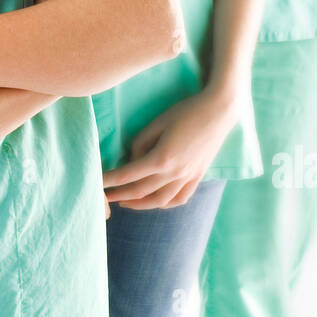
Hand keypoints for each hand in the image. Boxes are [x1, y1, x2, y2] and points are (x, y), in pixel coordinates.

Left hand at [103, 88, 239, 209]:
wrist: (219, 111)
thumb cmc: (185, 111)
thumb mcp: (157, 123)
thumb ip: (140, 144)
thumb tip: (133, 160)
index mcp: (161, 158)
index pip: (128, 175)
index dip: (110, 181)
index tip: (97, 183)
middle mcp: (175, 173)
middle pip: (140, 191)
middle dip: (119, 195)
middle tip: (104, 197)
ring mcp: (188, 177)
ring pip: (160, 201)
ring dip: (140, 205)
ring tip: (125, 202)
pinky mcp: (198, 176)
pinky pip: (179, 199)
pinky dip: (165, 204)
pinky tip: (155, 201)